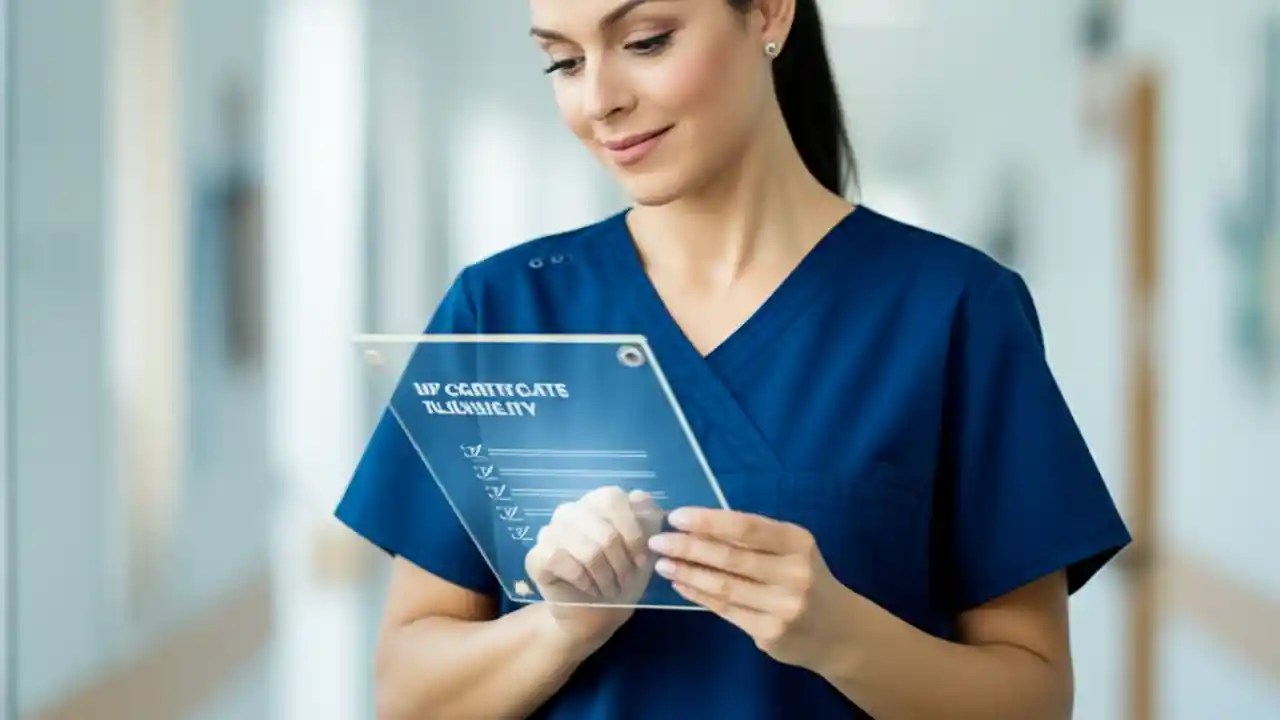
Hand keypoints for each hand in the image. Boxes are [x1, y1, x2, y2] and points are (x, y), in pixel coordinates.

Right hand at [524, 486, 663, 651]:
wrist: (596, 615)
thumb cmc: (622, 577)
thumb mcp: (646, 548)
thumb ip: (648, 518)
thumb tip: (640, 497)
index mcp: (597, 502)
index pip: (614, 501)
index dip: (633, 534)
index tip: (642, 560)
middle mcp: (571, 510)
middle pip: (605, 532)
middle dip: (621, 564)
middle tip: (624, 580)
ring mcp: (549, 531)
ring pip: (588, 551)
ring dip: (605, 577)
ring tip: (608, 588)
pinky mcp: (536, 556)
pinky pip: (562, 562)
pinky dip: (584, 581)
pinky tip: (589, 589)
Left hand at [647, 507, 849, 668]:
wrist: (838, 632)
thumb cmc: (805, 579)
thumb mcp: (791, 551)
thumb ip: (754, 540)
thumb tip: (697, 525)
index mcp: (797, 542)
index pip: (746, 527)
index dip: (708, 521)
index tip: (676, 517)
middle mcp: (793, 573)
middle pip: (730, 557)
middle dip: (688, 547)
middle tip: (658, 541)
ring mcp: (782, 606)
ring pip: (723, 586)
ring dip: (687, 573)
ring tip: (662, 564)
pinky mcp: (770, 633)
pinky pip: (725, 609)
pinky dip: (698, 595)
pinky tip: (680, 584)